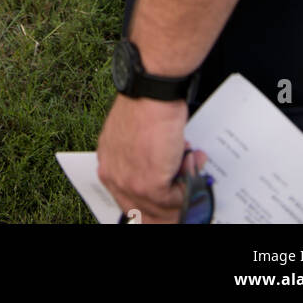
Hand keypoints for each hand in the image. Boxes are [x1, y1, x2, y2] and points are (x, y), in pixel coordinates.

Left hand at [97, 94, 205, 223]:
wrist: (151, 92)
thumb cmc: (146, 104)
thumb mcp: (138, 136)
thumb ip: (146, 159)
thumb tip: (169, 172)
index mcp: (109, 164)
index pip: (128, 199)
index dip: (151, 204)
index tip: (167, 204)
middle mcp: (114, 176)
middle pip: (142, 210)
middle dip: (169, 207)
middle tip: (186, 196)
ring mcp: (130, 183)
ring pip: (161, 208)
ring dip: (183, 190)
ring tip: (192, 165)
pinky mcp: (149, 185)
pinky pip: (175, 200)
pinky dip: (189, 184)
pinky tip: (191, 160)